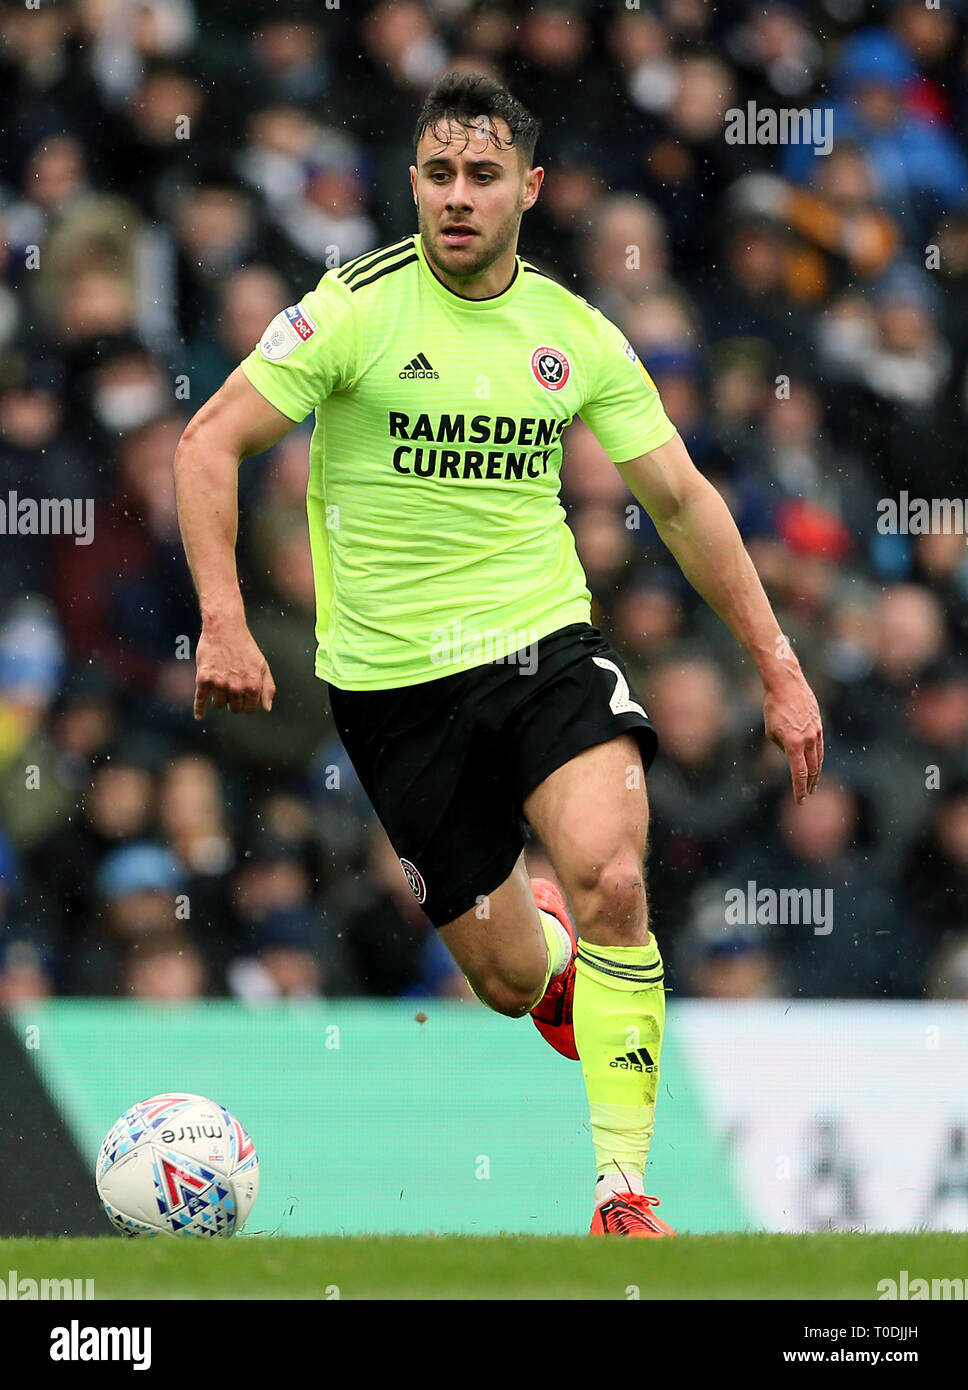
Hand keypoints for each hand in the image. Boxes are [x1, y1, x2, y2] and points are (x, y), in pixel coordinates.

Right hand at [193, 621, 274, 718]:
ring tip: (222, 686)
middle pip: (235, 709)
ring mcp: (219, 684)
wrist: (225, 628)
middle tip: (233, 690)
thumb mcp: (262, 665)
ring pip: (219, 704)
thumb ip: (267, 687)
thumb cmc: (245, 647)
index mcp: (253, 685)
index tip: (245, 698)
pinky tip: (199, 716)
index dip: (248, 704)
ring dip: (221, 699)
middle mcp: (236, 687)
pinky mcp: (203, 679)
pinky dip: (199, 709)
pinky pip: (200, 699)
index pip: (250, 709)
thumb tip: (267, 708)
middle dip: (235, 702)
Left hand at [763, 667, 823, 804]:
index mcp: (794, 744)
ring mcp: (816, 732)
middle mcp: (808, 740)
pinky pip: (820, 746)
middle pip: (812, 769)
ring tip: (813, 785)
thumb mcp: (771, 732)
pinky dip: (817, 758)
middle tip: (807, 796)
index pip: (799, 774)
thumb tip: (792, 756)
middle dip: (809, 785)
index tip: (800, 801)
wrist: (787, 684)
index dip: (800, 789)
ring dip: (816, 774)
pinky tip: (815, 764)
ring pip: (819, 759)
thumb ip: (782, 747)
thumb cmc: (773, 707)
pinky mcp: (819, 725)